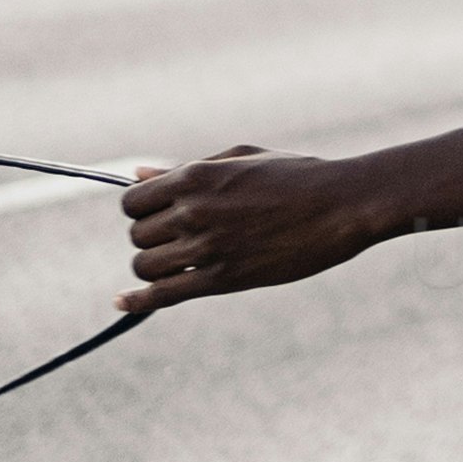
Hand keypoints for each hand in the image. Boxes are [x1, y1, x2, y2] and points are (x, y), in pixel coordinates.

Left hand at [115, 147, 391, 310]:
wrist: (342, 206)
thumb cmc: (296, 175)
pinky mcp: (223, 279)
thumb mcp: (239, 159)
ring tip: (177, 262)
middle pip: (138, 235)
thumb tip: (138, 175)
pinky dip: (137, 301)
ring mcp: (207, 247)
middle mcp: (193, 212)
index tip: (159, 215)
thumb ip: (185, 169)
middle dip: (151, 238)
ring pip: (146, 266)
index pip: (133, 201)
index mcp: (196, 177)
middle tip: (180, 238)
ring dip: (154, 266)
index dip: (141, 210)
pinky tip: (120, 303)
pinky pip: (164, 294)